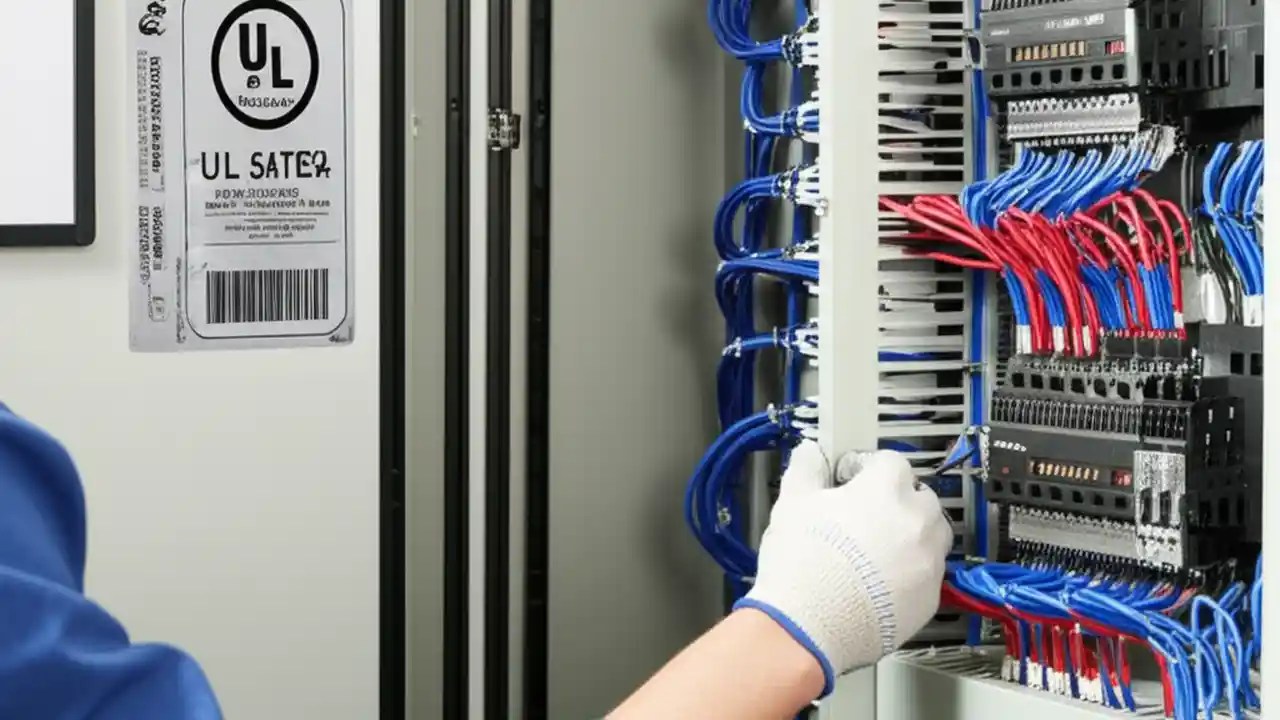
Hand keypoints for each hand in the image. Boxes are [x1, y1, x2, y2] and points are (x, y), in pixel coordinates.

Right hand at [734, 441, 952, 695]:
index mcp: (885, 489)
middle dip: (898, 500)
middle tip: (868, 513)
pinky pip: (929, 575)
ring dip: (914, 534)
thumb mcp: (792, 503)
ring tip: (879, 547)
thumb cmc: (803, 566)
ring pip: (934, 535)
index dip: (867, 467)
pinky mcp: (929, 597)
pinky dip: (912, 573)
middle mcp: (916, 521)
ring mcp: (927, 560)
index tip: (851, 479)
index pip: (891, 461)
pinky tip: (881, 582)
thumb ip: (807, 469)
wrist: (810, 625)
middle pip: (921, 496)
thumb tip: (811, 454)